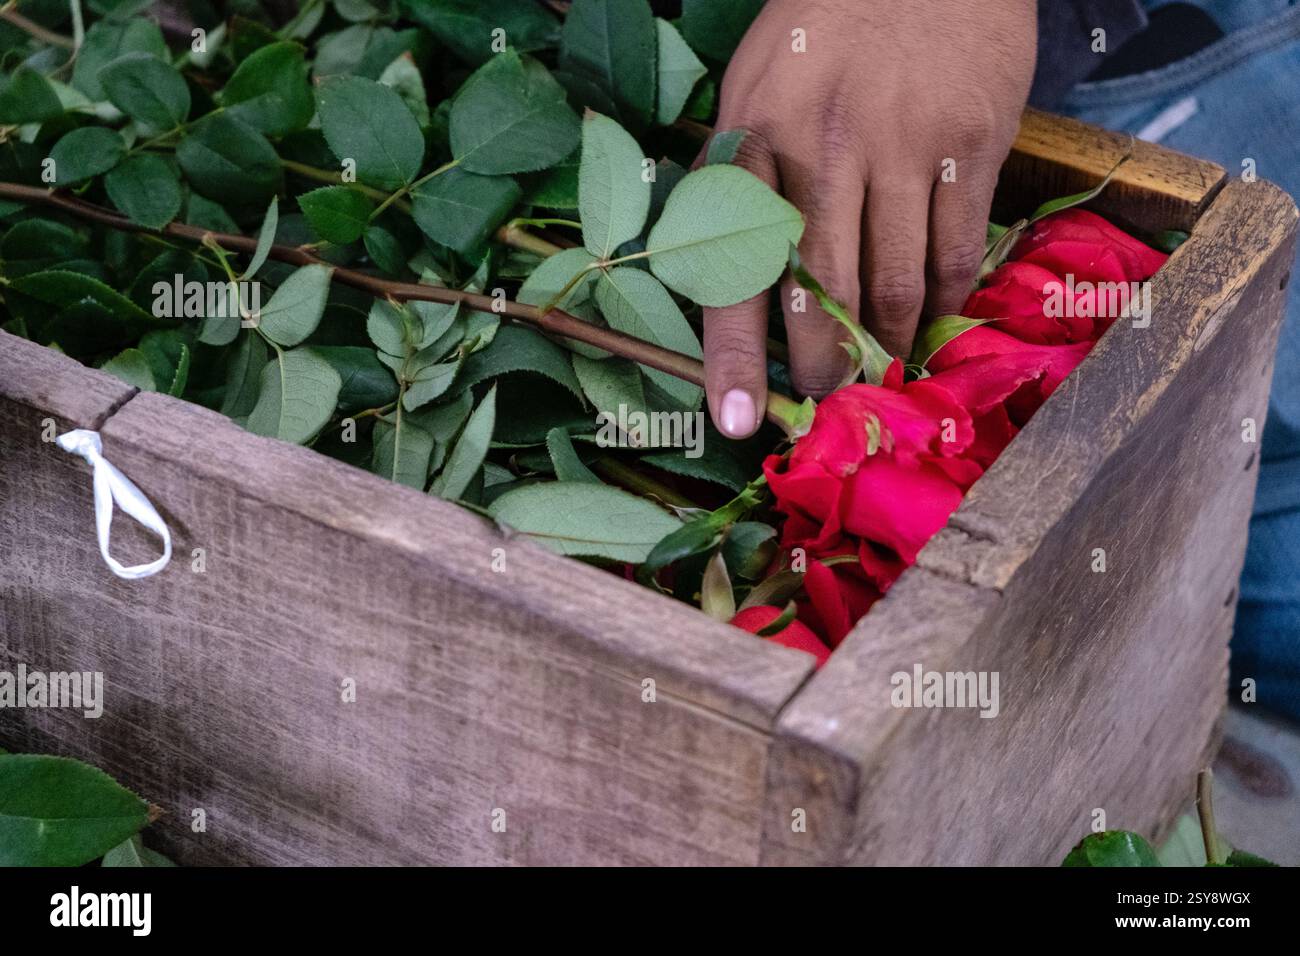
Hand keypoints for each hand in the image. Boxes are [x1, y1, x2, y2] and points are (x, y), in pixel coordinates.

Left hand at [704, 0, 1036, 436]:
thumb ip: (743, 176)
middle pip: (820, 293)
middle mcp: (822, 145)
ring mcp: (902, 143)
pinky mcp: (970, 143)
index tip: (738, 423)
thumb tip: (739, 282)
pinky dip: (944, 300)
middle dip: (824, 366)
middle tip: (828, 398)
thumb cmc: (825, 27)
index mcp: (753, 134)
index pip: (733, 264)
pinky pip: (954, 252)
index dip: (734, 355)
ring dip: (889, 344)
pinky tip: (935, 317)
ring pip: (893, 284)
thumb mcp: (753, 86)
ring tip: (885, 368)